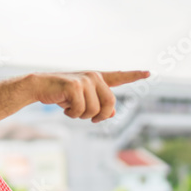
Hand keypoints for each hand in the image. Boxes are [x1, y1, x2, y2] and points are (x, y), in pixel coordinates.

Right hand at [30, 71, 149, 121]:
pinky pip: (81, 110)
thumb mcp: (83, 102)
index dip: (134, 75)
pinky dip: (72, 114)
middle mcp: (94, 76)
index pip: (119, 77)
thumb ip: (100, 106)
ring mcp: (85, 80)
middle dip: (99, 116)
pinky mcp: (75, 85)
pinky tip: (64, 107)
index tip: (149, 72)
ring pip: (94, 110)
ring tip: (71, 108)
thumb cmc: (62, 95)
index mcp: (98, 79)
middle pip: (110, 104)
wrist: (40, 87)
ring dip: (81, 116)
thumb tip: (113, 112)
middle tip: (88, 118)